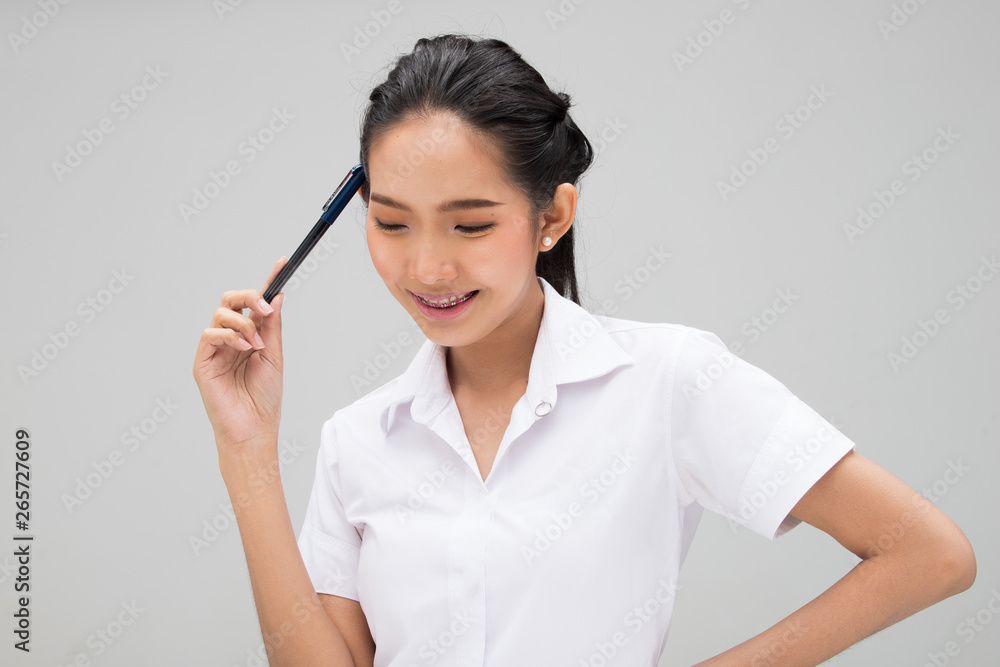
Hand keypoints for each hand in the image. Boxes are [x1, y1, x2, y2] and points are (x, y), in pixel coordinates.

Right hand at [192, 257, 287, 455]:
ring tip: (255, 345)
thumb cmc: (263, 399)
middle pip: (231, 300)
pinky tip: (244, 349)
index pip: (255, 303)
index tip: (283, 263)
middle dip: (249, 296)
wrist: (254, 429)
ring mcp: (215, 349)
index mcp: (249, 336)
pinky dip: (229, 336)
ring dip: (243, 323)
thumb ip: (272, 327)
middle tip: (265, 308)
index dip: (267, 281)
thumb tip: (277, 297)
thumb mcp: (274, 356)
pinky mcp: (203, 362)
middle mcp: (231, 339)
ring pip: (221, 314)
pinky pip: (210, 334)